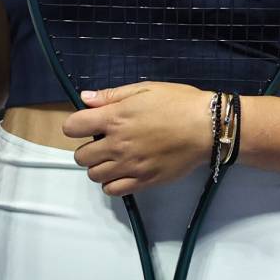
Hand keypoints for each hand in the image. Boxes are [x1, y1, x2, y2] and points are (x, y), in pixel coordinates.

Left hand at [62, 83, 215, 195]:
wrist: (207, 128)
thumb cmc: (178, 103)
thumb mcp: (144, 89)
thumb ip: (112, 96)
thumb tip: (85, 99)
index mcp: (114, 118)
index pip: (72, 127)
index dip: (75, 126)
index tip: (86, 125)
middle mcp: (117, 144)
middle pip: (81, 156)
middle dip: (87, 148)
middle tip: (103, 142)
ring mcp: (129, 165)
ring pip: (94, 175)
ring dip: (99, 167)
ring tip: (113, 159)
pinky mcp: (143, 181)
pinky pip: (113, 190)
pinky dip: (112, 183)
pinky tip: (122, 172)